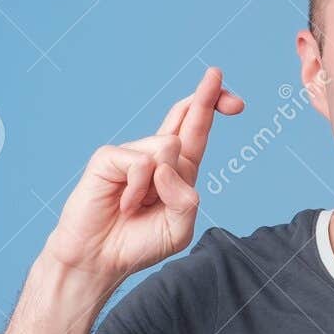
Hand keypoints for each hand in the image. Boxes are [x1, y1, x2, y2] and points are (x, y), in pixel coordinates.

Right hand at [43, 66, 242, 280]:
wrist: (99, 259)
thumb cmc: (138, 243)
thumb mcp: (179, 228)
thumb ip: (185, 199)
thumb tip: (166, 165)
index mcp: (178, 170)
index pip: (197, 131)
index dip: (213, 109)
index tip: (234, 100)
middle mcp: (156, 156)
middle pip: (184, 116)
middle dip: (205, 98)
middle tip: (216, 74)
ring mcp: (132, 154)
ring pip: (167, 146)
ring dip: (158, 185)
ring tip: (137, 207)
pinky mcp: (109, 158)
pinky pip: (141, 163)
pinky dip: (138, 189)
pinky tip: (123, 204)